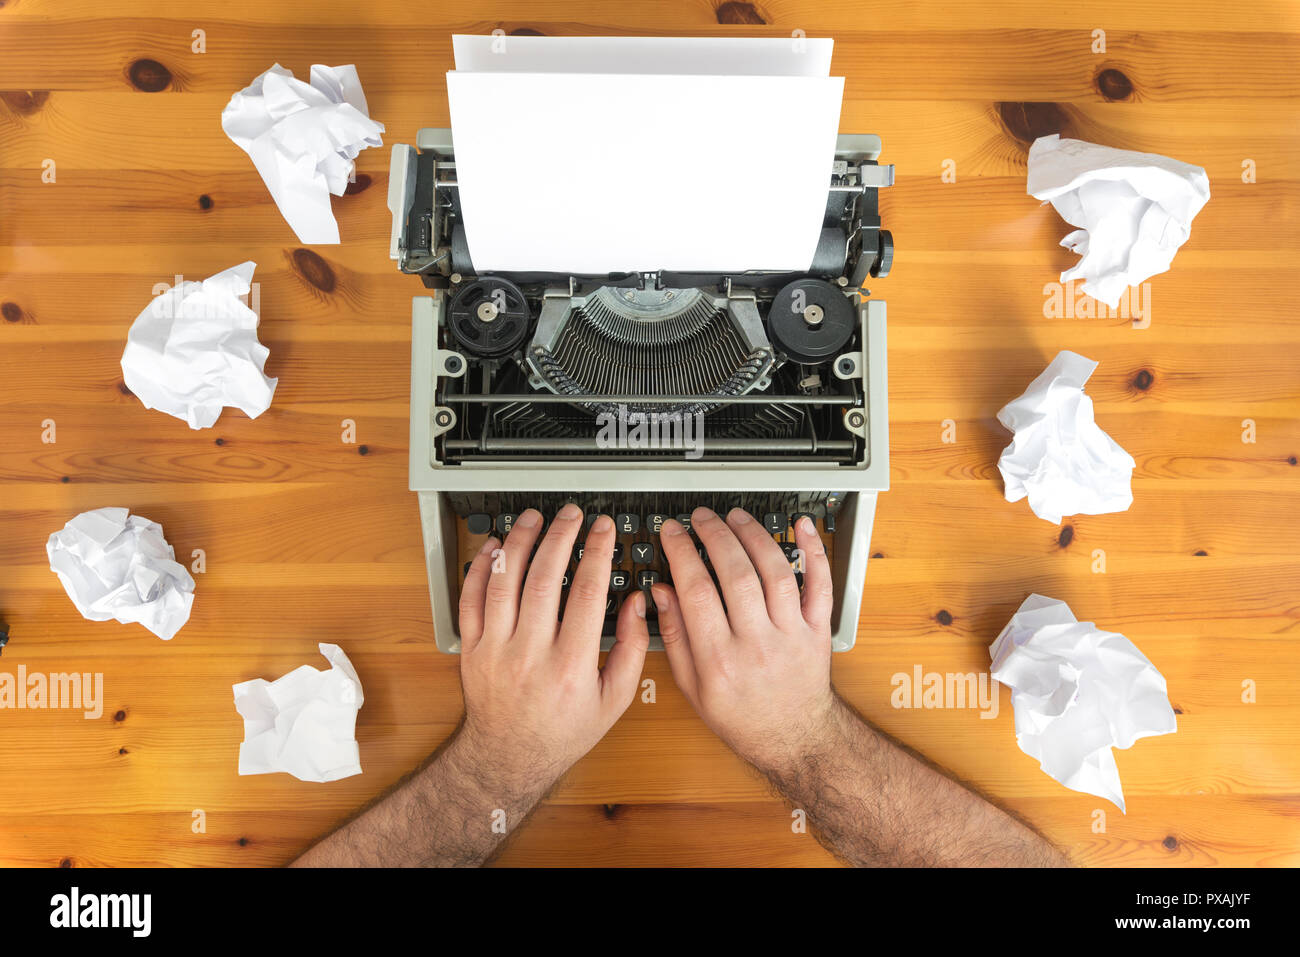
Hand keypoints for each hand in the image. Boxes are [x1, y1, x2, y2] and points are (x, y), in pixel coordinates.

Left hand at [456, 504, 649, 794]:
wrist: (509, 758)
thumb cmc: (563, 732)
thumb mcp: (615, 701)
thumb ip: (633, 650)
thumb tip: (640, 604)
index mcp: (572, 666)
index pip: (588, 593)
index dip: (598, 552)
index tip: (604, 530)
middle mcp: (532, 655)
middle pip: (546, 578)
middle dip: (561, 537)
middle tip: (571, 515)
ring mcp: (497, 650)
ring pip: (505, 582)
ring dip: (521, 543)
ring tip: (534, 519)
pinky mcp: (473, 650)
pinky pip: (471, 600)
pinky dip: (481, 569)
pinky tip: (496, 548)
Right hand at [651, 507, 835, 771]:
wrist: (794, 740)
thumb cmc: (741, 717)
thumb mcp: (692, 688)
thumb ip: (674, 637)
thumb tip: (660, 593)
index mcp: (720, 661)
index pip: (696, 592)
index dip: (682, 554)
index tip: (672, 532)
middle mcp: (757, 645)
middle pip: (736, 575)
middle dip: (715, 536)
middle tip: (702, 518)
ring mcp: (791, 635)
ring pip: (776, 573)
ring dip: (754, 536)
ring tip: (736, 517)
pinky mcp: (817, 631)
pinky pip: (821, 586)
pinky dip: (815, 552)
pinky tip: (802, 527)